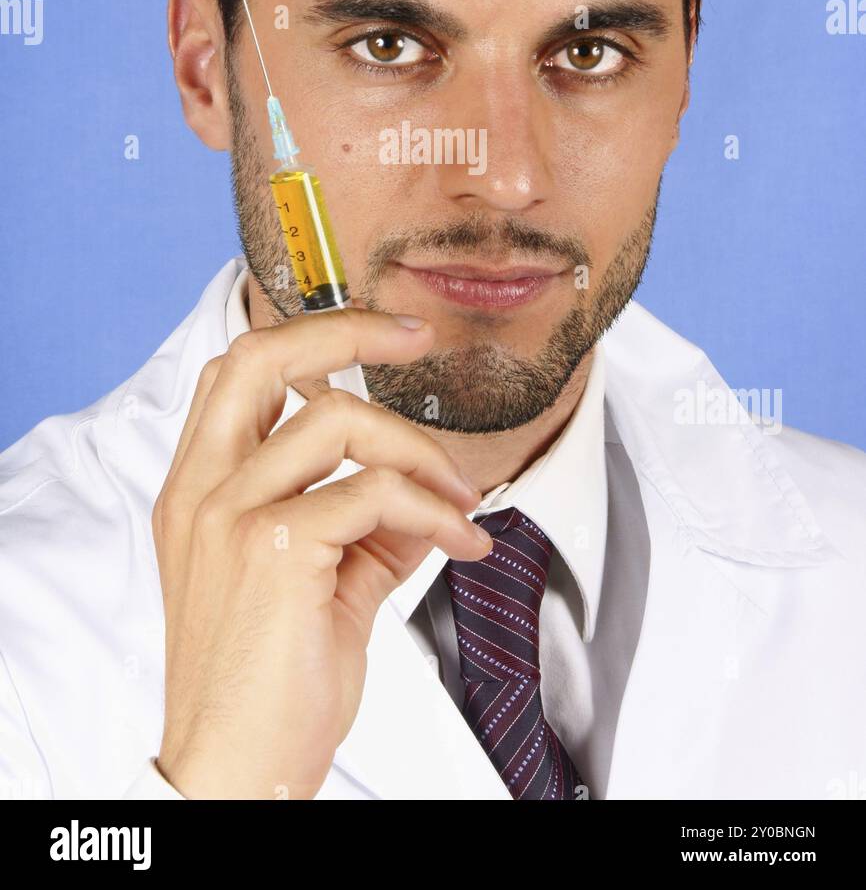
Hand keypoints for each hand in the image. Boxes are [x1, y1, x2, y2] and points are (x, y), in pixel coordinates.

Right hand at [151, 309, 490, 798]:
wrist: (237, 775)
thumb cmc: (268, 689)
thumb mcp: (320, 587)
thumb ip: (365, 528)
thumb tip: (427, 494)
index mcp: (197, 491)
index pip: (239, 373)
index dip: (310, 336)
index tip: (382, 333)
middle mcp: (202, 491)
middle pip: (260, 356)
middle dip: (345, 329)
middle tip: (413, 335)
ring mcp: (231, 514)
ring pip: (340, 419)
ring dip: (420, 450)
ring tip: (461, 498)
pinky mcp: (275, 546)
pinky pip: (379, 494)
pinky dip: (436, 511)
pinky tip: (461, 540)